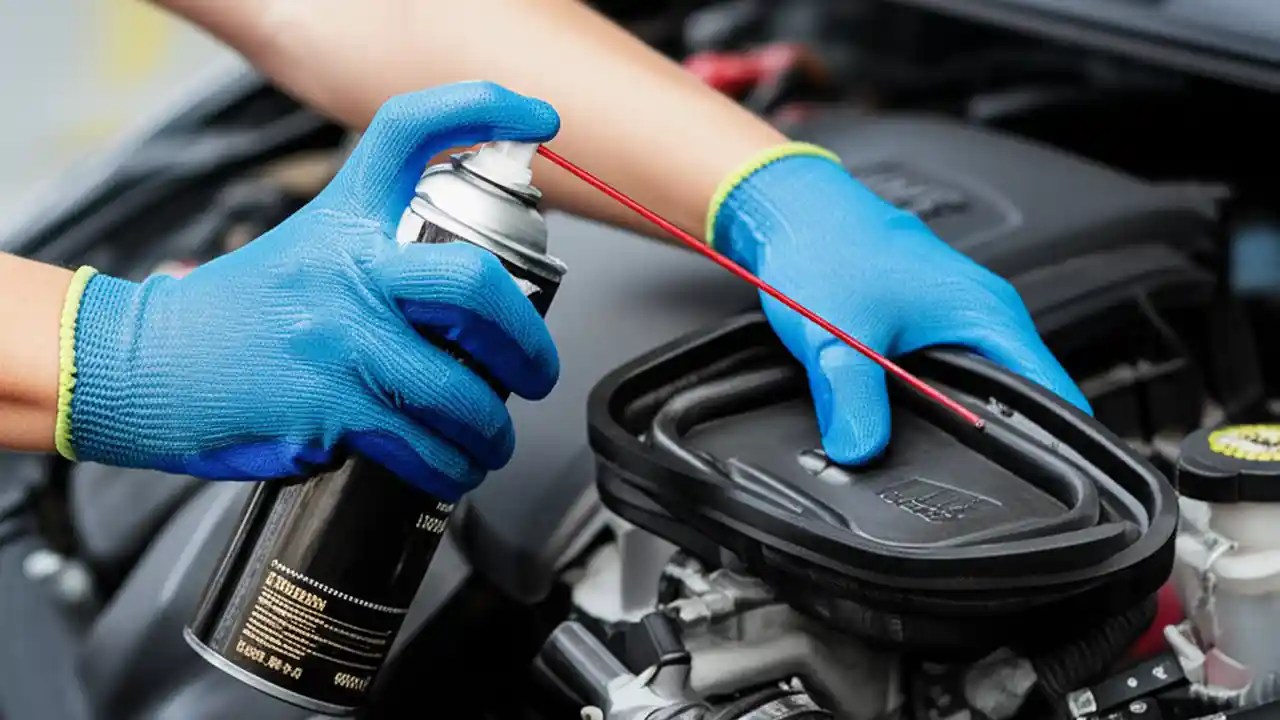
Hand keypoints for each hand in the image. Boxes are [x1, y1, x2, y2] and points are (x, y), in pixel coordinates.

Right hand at [59, 82, 559, 500]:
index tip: (536, 119)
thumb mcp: (306, 251)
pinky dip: (448, 468)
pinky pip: (419, 446)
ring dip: (491, 432)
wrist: (141, 367)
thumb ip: (380, 255)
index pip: (411, 132)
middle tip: (536, 372)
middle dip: (527, 343)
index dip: (482, 110)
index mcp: (343, 221)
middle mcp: (347, 270)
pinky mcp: (327, 407)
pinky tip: (450, 468)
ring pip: (458, 390)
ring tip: (491, 442)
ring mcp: (338, 339)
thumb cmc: (231, 314)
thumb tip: (471, 298)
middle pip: (475, 282)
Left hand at [710, 145, 1089, 463]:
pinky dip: (929, 400)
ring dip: (956, 420)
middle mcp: (984, 315)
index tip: (1031, 487)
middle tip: (966, 484)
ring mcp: (957, 318)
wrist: (793, 208)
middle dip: (995, 444)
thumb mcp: (837, 335)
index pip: (1052, 396)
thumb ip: (853, 397)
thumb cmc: (825, 247)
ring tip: (932, 458)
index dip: (1050, 447)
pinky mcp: (926, 324)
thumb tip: (861, 449)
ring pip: (976, 389)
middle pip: (1018, 401)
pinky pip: (946, 375)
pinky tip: (899, 419)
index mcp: (987, 315)